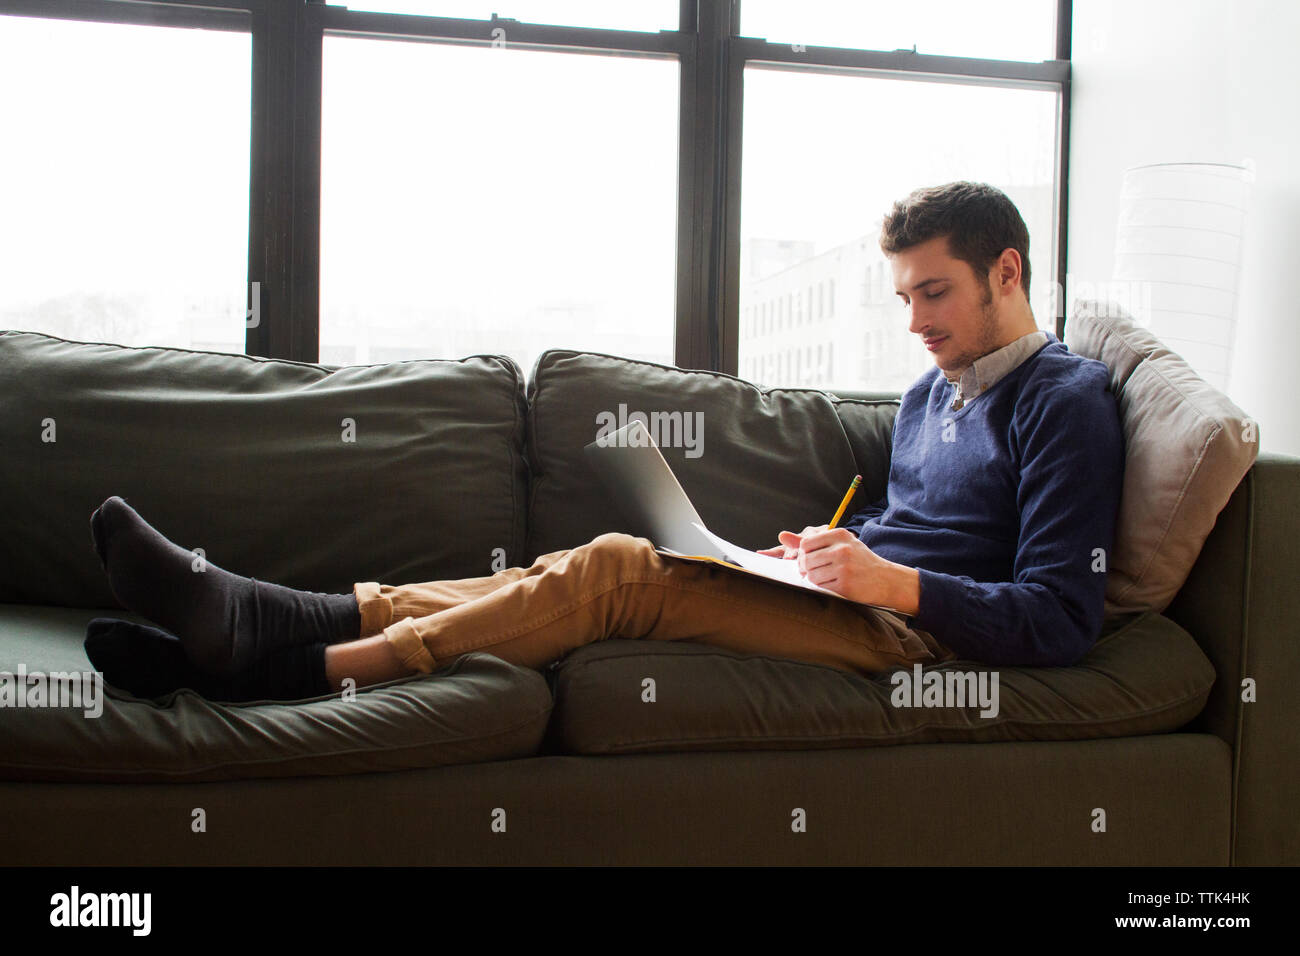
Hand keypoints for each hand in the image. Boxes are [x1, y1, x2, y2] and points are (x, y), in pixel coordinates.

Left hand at [762, 526, 919, 612]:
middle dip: (806, 569)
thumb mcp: (842, 544)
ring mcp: (844, 567)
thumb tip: (781, 535)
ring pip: (811, 575)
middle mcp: (842, 549)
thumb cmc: (860, 561)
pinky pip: (820, 587)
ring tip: (827, 578)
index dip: (803, 555)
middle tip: (816, 572)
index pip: (806, 544)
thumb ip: (812, 541)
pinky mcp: (845, 585)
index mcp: (840, 535)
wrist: (886, 579)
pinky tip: (834, 585)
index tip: (810, 560)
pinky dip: (823, 588)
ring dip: (814, 580)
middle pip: (806, 560)